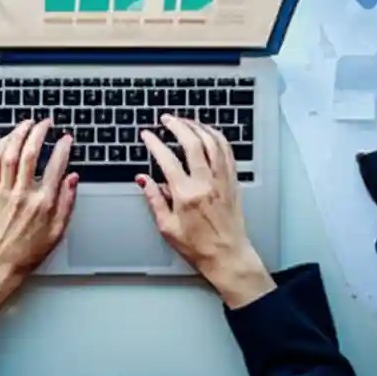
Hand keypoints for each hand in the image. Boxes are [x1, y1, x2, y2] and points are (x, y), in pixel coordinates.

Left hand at [0, 119, 77, 314]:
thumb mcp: (58, 232)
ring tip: (26, 124)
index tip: (66, 138)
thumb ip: (67, 203)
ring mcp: (2, 192)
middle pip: (29, 154)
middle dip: (39, 133)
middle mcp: (22, 194)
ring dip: (17, 135)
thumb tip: (72, 179)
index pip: (56, 166)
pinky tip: (5, 140)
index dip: (62, 148)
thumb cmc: (27, 253)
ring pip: (8, 155)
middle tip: (45, 122)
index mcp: (43, 203)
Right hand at [137, 115, 274, 307]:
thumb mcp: (167, 227)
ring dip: (198, 127)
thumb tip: (143, 180)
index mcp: (186, 195)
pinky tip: (209, 133)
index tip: (147, 135)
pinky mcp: (233, 182)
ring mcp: (222, 181)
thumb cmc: (198, 247)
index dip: (154, 143)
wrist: (228, 256)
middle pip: (192, 143)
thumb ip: (154, 199)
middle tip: (166, 119)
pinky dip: (218, 138)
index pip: (167, 159)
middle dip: (177, 126)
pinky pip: (227, 152)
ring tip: (186, 121)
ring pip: (213, 143)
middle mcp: (206, 184)